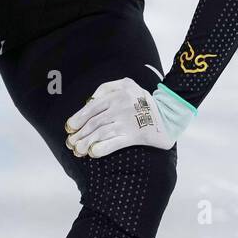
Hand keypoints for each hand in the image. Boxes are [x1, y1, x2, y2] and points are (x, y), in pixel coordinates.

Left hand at [64, 78, 195, 157]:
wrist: (168, 113)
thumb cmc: (143, 99)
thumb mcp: (127, 84)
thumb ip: (107, 87)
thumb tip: (90, 99)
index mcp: (116, 94)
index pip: (91, 108)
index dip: (77, 118)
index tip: (69, 128)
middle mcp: (120, 108)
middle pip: (94, 123)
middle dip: (79, 134)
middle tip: (70, 143)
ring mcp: (127, 122)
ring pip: (100, 133)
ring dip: (86, 143)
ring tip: (77, 151)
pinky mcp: (134, 136)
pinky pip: (114, 143)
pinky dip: (101, 149)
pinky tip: (92, 153)